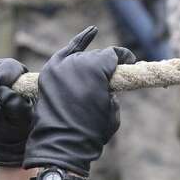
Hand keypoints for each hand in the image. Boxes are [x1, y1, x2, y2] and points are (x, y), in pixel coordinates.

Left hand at [23, 26, 136, 174]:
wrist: (61, 147)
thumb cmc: (90, 133)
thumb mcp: (112, 111)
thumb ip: (112, 91)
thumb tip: (108, 85)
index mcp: (97, 69)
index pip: (114, 55)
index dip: (124, 59)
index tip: (130, 65)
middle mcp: (78, 61)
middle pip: (97, 56)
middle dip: (107, 63)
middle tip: (115, 73)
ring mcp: (61, 66)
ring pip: (81, 57)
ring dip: (91, 62)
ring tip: (100, 67)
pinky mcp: (49, 73)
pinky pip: (65, 52)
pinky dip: (79, 41)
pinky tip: (92, 32)